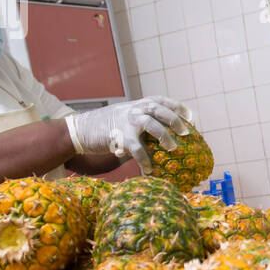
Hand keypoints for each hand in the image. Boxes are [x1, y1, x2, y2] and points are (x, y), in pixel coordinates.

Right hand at [66, 97, 191, 173]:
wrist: (80, 130)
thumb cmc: (106, 127)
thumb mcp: (125, 118)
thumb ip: (142, 124)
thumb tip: (163, 140)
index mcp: (137, 104)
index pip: (161, 100)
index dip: (177, 107)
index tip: (190, 116)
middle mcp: (133, 109)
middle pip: (159, 108)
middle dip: (175, 119)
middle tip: (186, 133)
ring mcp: (126, 121)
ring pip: (150, 124)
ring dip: (164, 136)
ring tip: (173, 148)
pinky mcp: (118, 135)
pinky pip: (136, 148)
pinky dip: (144, 159)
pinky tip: (149, 169)